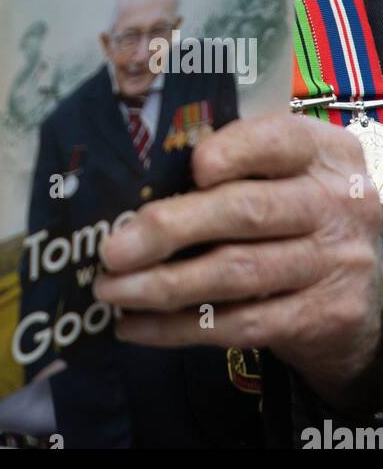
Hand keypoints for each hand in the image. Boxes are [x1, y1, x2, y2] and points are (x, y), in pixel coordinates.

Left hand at [94, 113, 382, 410]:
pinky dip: (182, 327)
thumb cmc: (299, 212)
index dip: (233, 151)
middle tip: (113, 249)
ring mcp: (335, 263)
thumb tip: (142, 182)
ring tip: (111, 290)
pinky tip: (138, 325)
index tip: (189, 167)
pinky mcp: (324, 318)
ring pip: (238, 273)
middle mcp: (336, 203)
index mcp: (322, 152)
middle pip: (246, 211)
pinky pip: (242, 325)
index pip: (277, 140)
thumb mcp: (286, 173)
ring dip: (164, 285)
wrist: (364, 289)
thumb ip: (235, 164)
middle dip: (170, 229)